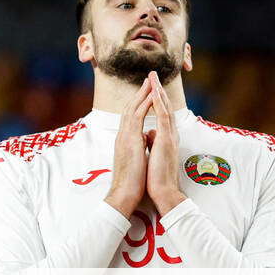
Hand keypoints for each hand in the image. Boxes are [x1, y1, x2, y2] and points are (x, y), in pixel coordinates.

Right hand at [105, 77, 154, 217]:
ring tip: (151, 81)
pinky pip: (138, 116)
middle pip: (130, 108)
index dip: (139, 104)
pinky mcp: (130, 140)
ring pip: (133, 108)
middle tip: (148, 79)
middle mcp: (123, 136)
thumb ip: (140, 146)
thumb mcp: (136, 160)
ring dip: (142, 94)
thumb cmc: (131, 182)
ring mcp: (125, 137)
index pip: (131, 118)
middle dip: (140, 93)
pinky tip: (152, 95)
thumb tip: (146, 138)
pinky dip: (145, 104)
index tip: (146, 93)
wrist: (124, 194)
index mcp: (125, 141)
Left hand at [145, 71, 185, 215]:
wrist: (163, 192)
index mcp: (165, 138)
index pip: (161, 114)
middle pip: (164, 107)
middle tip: (152, 74)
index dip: (156, 99)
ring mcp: (169, 137)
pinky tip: (154, 93)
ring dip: (158, 91)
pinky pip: (163, 117)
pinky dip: (159, 104)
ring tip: (153, 77)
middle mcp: (169, 135)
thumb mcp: (153, 154)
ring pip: (165, 108)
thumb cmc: (157, 177)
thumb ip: (153, 141)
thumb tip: (148, 133)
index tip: (150, 86)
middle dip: (158, 89)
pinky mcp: (166, 141)